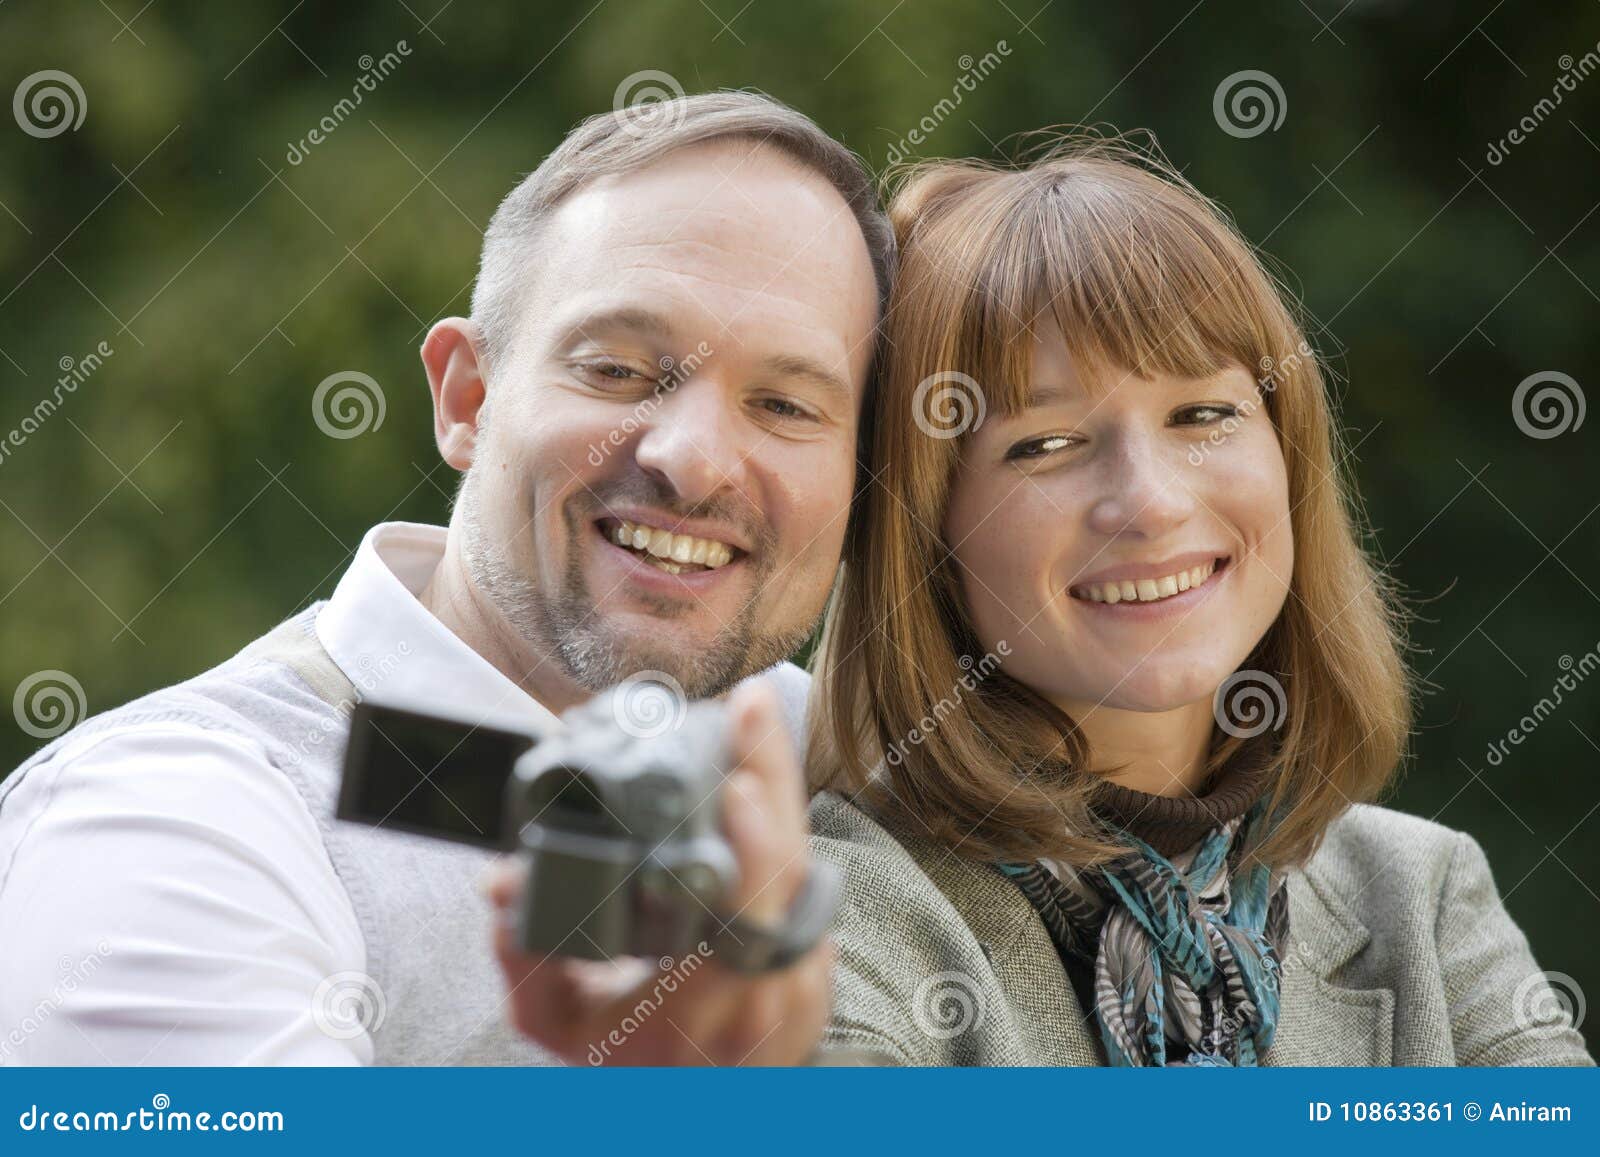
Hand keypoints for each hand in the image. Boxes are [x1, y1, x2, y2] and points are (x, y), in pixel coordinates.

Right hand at [486, 678, 832, 1064]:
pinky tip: (762, 764)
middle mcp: (768, 995)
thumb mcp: (561, 1028)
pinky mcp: (818, 960)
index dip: (751, 851)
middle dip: (775, 777)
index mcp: (703, 1014)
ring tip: (753, 715)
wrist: (698, 1112)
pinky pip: (808, 875)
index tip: (735, 786)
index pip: (745, 923)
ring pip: (807, 864)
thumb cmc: (627, 1067)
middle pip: (790, 869)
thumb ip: (525, 961)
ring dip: (782, 786)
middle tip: (749, 706)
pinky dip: (785, 816)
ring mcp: (804, 979)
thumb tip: (502, 887)